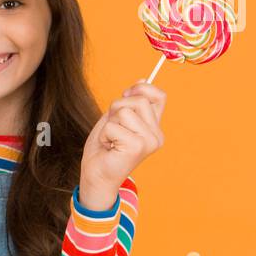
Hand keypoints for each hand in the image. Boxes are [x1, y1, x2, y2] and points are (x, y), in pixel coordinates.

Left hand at [79, 81, 165, 200]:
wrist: (96, 176)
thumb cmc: (104, 148)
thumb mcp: (116, 119)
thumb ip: (129, 103)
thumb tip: (144, 79)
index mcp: (154, 127)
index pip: (159, 96)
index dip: (141, 89)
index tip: (126, 95)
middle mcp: (157, 135)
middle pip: (138, 100)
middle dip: (117, 109)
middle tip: (112, 129)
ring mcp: (149, 141)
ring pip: (125, 111)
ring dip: (110, 123)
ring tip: (110, 139)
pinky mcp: (137, 147)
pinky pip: (113, 126)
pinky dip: (105, 134)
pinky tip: (108, 147)